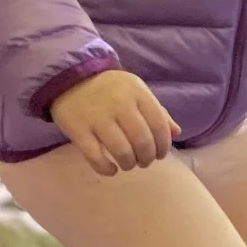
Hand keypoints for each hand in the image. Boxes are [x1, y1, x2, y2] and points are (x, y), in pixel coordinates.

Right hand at [50, 70, 180, 175]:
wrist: (69, 77)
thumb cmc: (110, 88)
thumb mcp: (136, 91)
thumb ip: (157, 111)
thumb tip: (176, 133)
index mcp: (138, 93)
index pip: (159, 125)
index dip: (163, 145)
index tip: (160, 154)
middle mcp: (119, 104)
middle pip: (142, 141)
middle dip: (147, 157)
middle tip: (144, 161)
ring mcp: (97, 117)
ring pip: (121, 151)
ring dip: (129, 163)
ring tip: (128, 164)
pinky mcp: (77, 129)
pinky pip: (95, 156)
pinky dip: (106, 168)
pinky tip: (111, 170)